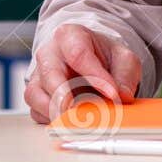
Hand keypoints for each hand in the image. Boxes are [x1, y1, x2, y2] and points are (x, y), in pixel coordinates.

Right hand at [24, 23, 140, 123]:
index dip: (95, 76)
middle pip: (50, 74)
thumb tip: (121, 95)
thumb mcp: (123, 59)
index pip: (78, 54)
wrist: (89, 62)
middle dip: (65, 96)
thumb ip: (125, 74)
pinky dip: (51, 121)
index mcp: (70, 35)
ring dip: (56, 112)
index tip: (112, 94)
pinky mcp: (36, 96)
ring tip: (78, 123)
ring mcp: (39, 75)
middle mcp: (49, 53)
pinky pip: (37, 111)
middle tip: (80, 113)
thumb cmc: (103, 57)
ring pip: (37, 94)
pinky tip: (70, 125)